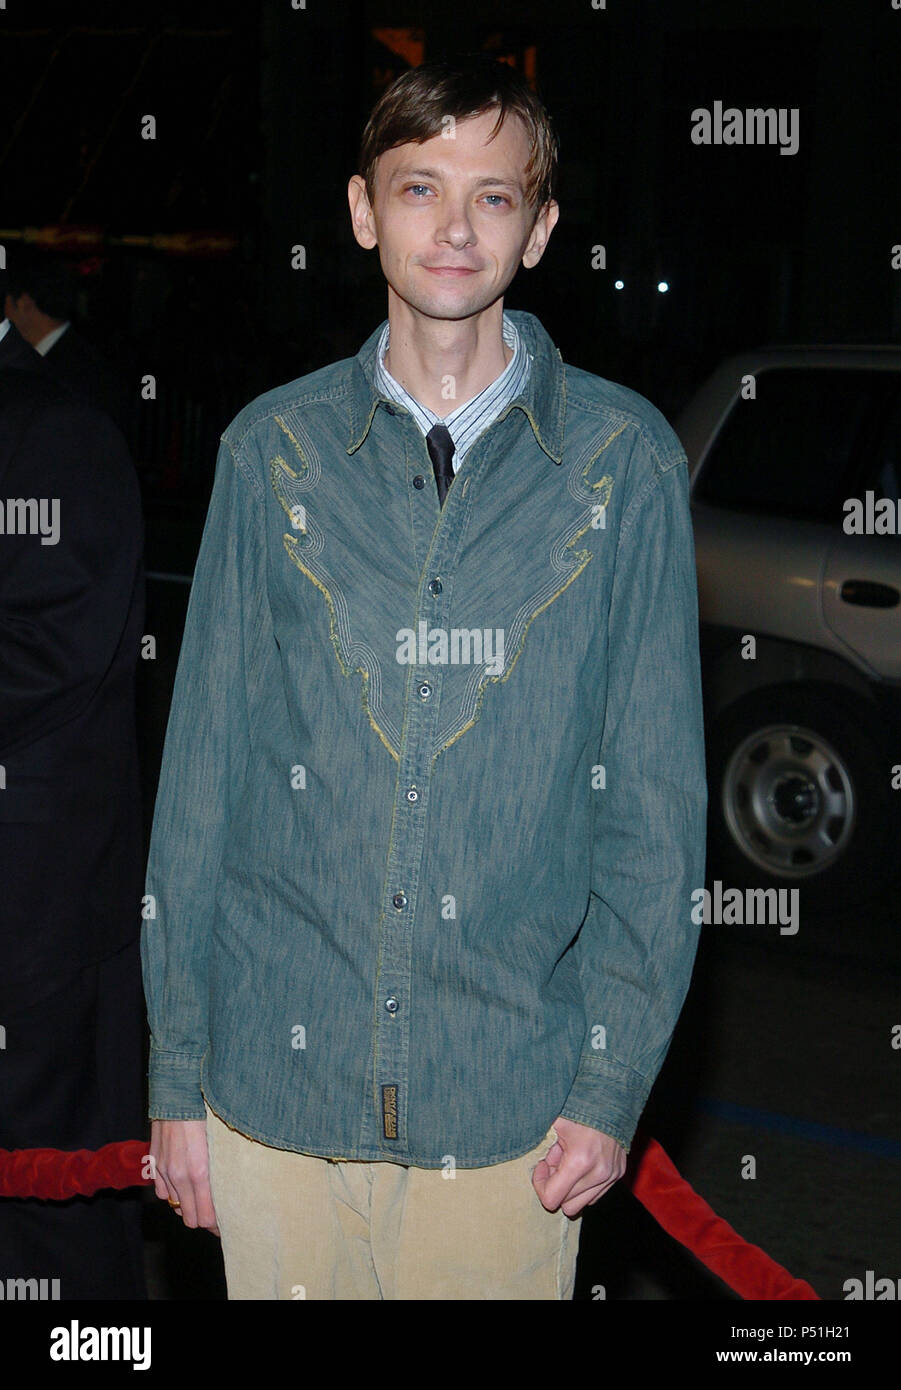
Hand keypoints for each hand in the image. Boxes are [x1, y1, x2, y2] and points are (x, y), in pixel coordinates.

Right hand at [149, 1118, 219, 1236]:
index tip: (226, 1225)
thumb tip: (228, 1192)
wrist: (179, 1097)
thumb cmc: (206, 1118)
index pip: (206, 1217)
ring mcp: (165, 1171)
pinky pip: (163, 1193)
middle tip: (216, 1218)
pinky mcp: (155, 1164)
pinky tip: (183, 1187)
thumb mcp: (220, 1147)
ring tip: (201, 1201)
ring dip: (188, 1207)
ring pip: (176, 1207)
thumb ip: (221, 1172)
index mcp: (199, 1173)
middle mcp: (180, 1176)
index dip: (217, 1225)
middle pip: (190, 1219)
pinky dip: (173, 1194)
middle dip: (203, 1220)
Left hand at [531, 1115, 626, 1216]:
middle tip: (554, 1163)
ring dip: (571, 1188)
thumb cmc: (578, 1107)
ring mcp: (611, 1175)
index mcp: (579, 1161)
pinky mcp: (619, 1173)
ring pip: (582, 1203)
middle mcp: (599, 1173)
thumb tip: (540, 1168)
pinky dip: (584, 1185)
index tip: (542, 1165)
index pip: (552, 1200)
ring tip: (568, 1162)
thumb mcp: (553, 1124)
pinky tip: (581, 1163)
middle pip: (567, 1205)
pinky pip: (595, 1194)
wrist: (611, 1096)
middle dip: (556, 1186)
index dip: (540, 1184)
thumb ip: (540, 1148)